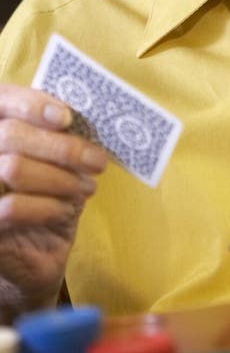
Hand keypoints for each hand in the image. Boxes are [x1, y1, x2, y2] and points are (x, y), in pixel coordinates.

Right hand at [0, 83, 106, 321]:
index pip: (3, 99)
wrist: (37, 253)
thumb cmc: (51, 195)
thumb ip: (62, 134)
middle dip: (61, 147)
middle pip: (11, 133)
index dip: (30, 103)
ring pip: (13, 167)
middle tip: (98, 161)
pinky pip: (12, 207)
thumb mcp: (59, 161)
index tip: (66, 116)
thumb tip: (86, 114)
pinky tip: (67, 211)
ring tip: (86, 188)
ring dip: (59, 178)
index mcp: (1, 127)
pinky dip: (49, 206)